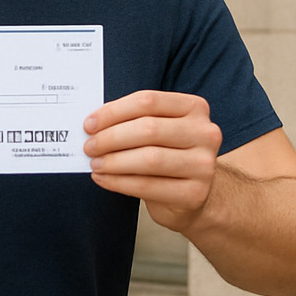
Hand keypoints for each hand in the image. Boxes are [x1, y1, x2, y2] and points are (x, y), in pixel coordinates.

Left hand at [83, 90, 221, 231]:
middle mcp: (205, 133)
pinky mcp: (195, 193)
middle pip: (149, 129)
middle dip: (111, 138)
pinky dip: (119, 182)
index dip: (113, 112)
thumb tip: (93, 123)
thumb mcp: (159, 130)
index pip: (148, 101)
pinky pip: (149, 186)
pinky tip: (104, 179)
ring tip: (95, 163)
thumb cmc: (168, 155)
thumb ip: (133, 121)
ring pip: (149, 158)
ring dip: (114, 161)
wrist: (193, 194)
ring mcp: (204, 165)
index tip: (89, 124)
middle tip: (89, 146)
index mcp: (195, 107)